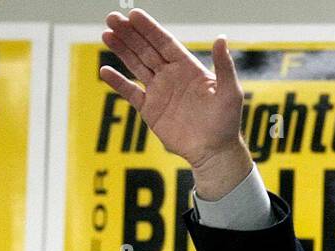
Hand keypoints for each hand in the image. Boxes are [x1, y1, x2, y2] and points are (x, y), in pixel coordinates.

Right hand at [100, 9, 250, 197]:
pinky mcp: (150, 110)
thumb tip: (221, 39)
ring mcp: (159, 92)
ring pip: (136, 65)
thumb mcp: (229, 91)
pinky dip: (118, 82)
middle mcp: (171, 75)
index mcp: (188, 66)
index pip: (164, 42)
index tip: (134, 15)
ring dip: (121, 50)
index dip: (149, 28)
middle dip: (129, 33)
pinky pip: (131, 93)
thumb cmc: (225, 122)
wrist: (213, 152)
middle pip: (146, 49)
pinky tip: (105, 70)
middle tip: (112, 18)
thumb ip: (223, 65)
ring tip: (106, 34)